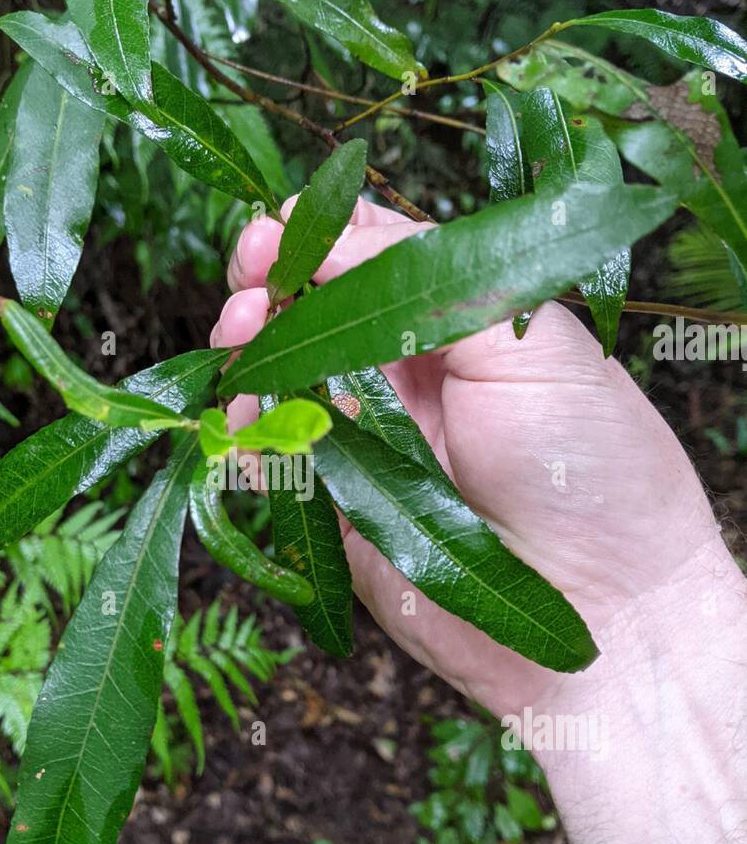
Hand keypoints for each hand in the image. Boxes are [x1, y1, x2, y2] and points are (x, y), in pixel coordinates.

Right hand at [212, 197, 721, 716]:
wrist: (604, 610)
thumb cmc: (590, 467)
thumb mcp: (526, 341)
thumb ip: (426, 280)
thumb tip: (328, 237)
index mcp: (459, 321)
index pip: (369, 257)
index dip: (315, 239)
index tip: (275, 233)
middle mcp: (409, 374)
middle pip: (311, 313)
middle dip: (267, 289)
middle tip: (248, 290)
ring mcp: (370, 441)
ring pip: (281, 380)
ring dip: (247, 354)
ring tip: (238, 344)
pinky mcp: (341, 509)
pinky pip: (274, 460)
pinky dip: (244, 433)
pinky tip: (242, 417)